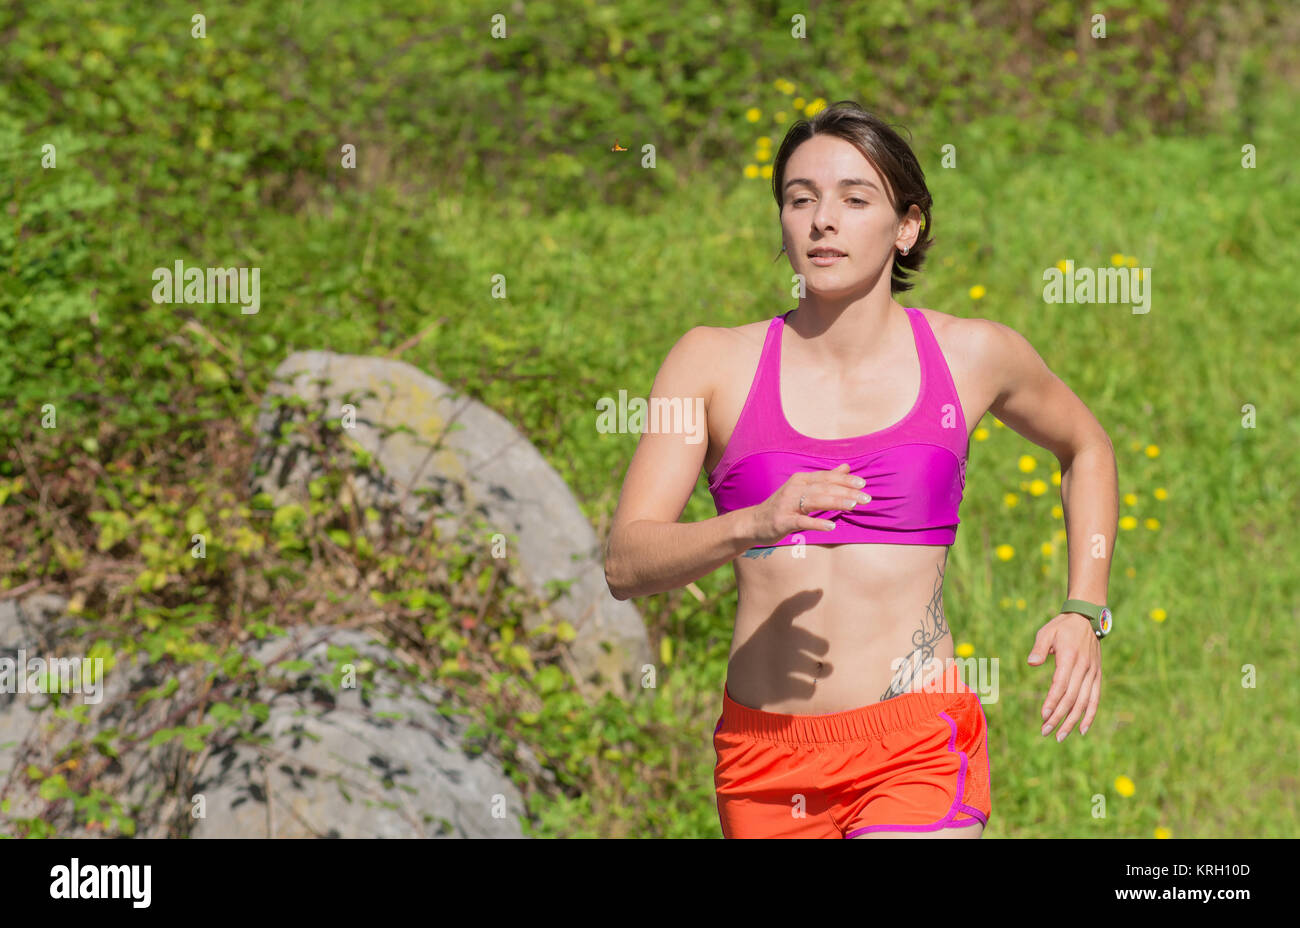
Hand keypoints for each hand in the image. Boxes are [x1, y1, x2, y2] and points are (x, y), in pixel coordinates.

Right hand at [745, 463, 869, 545]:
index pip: (826, 478)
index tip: (863, 484)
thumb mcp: (804, 490)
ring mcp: (787, 504)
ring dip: (835, 502)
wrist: (754, 522)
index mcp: (801, 480)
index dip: (844, 480)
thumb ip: (826, 479)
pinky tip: (831, 526)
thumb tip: (846, 468)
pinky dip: (816, 523)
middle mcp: (794, 488)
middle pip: (823, 488)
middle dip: (846, 492)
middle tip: (866, 498)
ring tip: (853, 506)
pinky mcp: (782, 520)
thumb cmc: (783, 506)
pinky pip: (801, 521)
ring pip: (814, 501)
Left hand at [1026, 612, 1100, 741]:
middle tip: (1046, 732)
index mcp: (1070, 658)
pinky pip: (1095, 699)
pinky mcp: (1097, 676)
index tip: (1043, 716)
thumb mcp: (1046, 632)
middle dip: (1059, 717)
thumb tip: (1031, 663)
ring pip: (1084, 702)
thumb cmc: (1062, 627)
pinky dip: (1090, 715)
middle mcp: (1084, 668)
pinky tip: (1081, 729)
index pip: (1061, 685)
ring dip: (1072, 721)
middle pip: (1072, 698)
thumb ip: (1039, 648)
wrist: (1086, 619)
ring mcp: (1093, 673)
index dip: (1052, 702)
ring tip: (1060, 736)